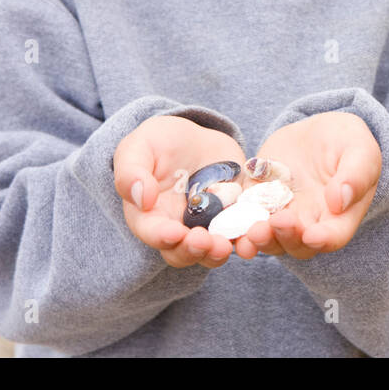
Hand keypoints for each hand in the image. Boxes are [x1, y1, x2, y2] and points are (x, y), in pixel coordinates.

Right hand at [113, 114, 246, 268]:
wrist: (194, 137)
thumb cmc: (158, 142)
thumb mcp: (139, 147)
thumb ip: (131, 172)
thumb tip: (142, 198)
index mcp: (149, 216)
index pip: (152, 232)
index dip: (162, 236)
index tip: (174, 233)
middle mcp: (178, 229)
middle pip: (183, 251)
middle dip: (195, 250)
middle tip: (207, 241)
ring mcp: (208, 226)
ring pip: (213, 250)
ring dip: (221, 251)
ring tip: (231, 244)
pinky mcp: (234, 216)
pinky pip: (243, 232)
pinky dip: (250, 236)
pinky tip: (257, 230)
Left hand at [235, 111, 381, 261]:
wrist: (317, 130)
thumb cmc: (347, 140)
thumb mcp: (359, 150)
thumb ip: (356, 174)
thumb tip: (340, 200)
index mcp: (340, 215)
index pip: (334, 236)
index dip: (324, 240)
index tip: (312, 235)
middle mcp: (310, 222)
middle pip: (298, 244)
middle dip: (286, 238)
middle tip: (277, 222)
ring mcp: (282, 214)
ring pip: (269, 238)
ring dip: (260, 239)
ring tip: (252, 229)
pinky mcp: (258, 201)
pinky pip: (245, 217)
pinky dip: (236, 222)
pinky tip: (227, 220)